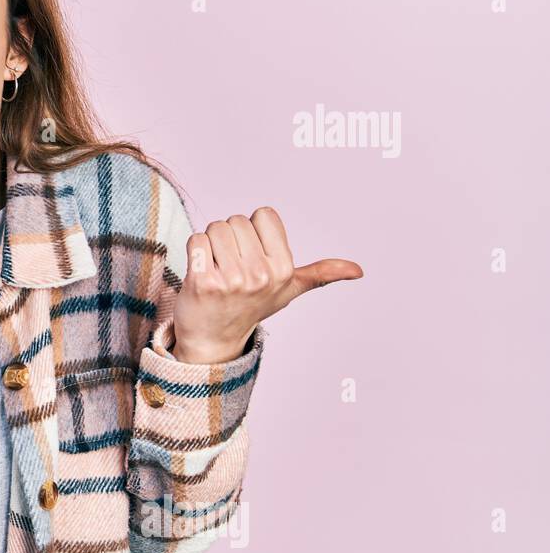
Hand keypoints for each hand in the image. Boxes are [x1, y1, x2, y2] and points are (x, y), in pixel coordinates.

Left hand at [169, 207, 362, 363]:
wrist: (214, 337)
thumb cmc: (251, 306)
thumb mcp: (289, 289)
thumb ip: (320, 274)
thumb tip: (358, 271)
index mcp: (283, 269)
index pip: (263, 215)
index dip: (254, 231)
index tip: (251, 255)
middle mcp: (261, 275)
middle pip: (236, 220)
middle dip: (229, 238)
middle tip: (230, 266)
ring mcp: (232, 280)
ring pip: (215, 228)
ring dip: (210, 244)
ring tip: (216, 269)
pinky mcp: (203, 282)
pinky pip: (196, 241)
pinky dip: (194, 251)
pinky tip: (200, 272)